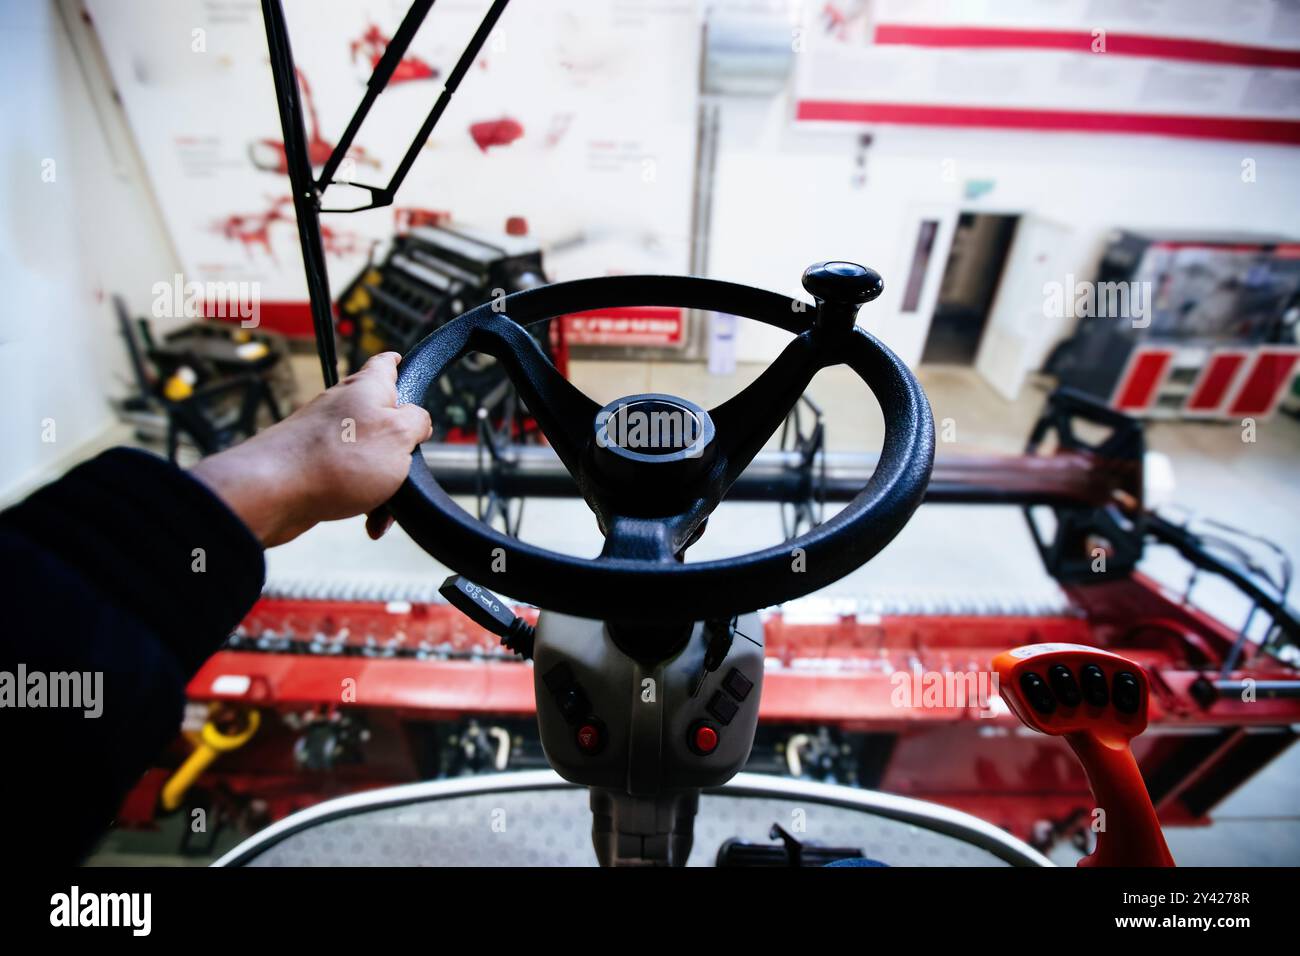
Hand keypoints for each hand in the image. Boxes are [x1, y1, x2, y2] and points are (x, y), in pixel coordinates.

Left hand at [190, 353, 432, 546]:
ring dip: (384, 485)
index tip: (405, 364)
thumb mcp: (400, 435)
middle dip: (402, 449)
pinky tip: (368, 522)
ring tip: (385, 509)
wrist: (274, 491)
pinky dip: (362, 500)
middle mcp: (343, 406)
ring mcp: (325, 435)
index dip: (400, 363)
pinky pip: (348, 481)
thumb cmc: (338, 459)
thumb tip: (418, 422)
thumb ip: (418, 422)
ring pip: (368, 457)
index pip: (386, 364)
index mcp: (367, 388)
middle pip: (383, 419)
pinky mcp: (311, 464)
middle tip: (409, 466)